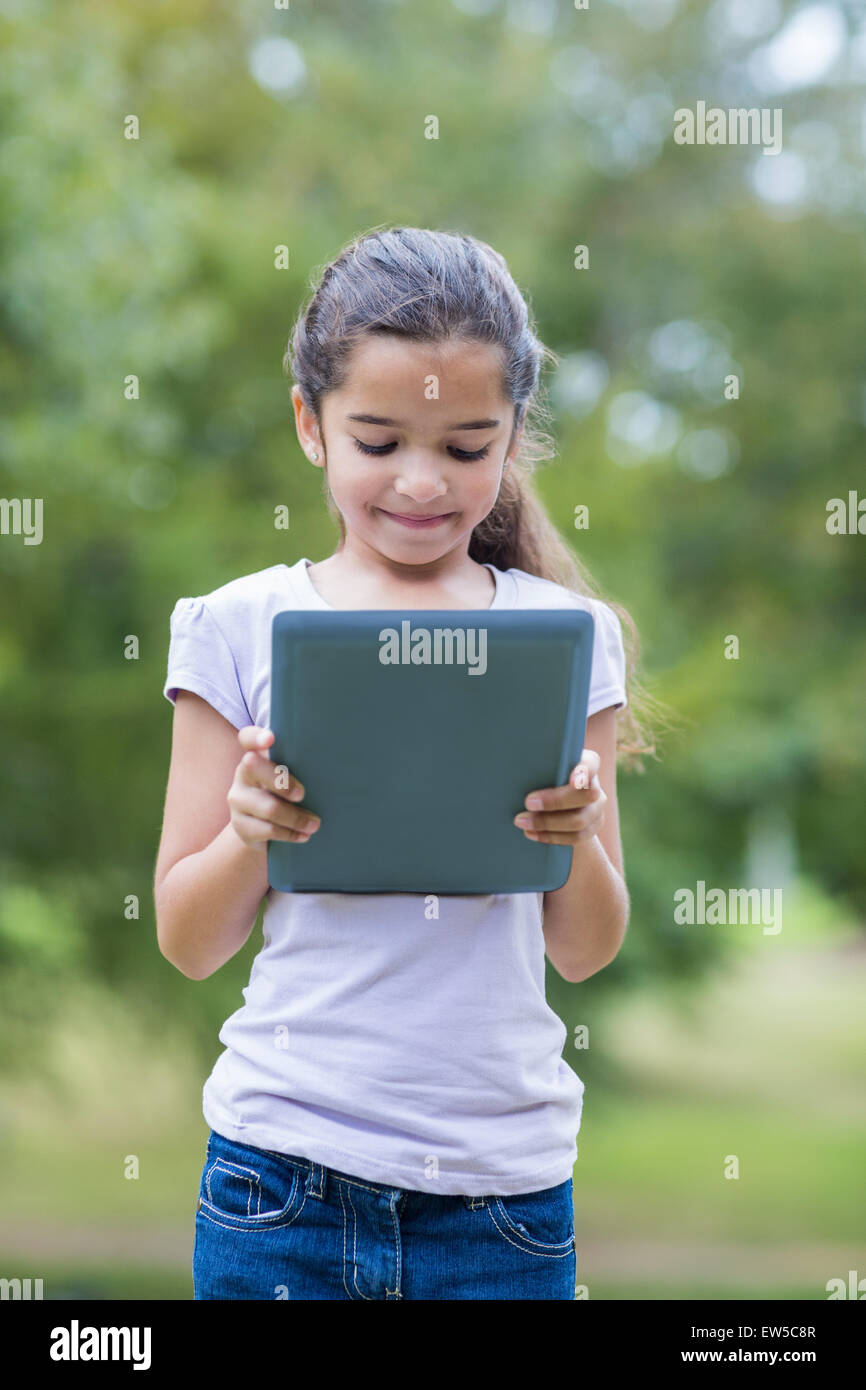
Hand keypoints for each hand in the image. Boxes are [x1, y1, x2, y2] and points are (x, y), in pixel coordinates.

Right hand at [227, 726, 320, 849]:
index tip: (271, 739)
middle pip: (254, 767)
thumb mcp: (293, 777)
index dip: (256, 736)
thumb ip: (303, 765)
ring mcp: (238, 799)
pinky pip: (268, 830)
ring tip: (315, 824)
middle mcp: (243, 773)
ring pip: (268, 807)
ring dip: (296, 817)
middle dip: (282, 781)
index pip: (248, 738)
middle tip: (303, 795)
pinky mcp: (240, 825)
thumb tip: (339, 762)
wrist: (263, 829)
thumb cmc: (288, 793)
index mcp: (257, 755)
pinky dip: (290, 834)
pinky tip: (304, 835)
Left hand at [513, 747, 605, 845]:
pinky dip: (551, 837)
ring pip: (580, 820)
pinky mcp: (592, 828)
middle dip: (556, 801)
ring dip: (548, 823)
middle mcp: (595, 786)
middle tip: (527, 802)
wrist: (551, 801)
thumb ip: (538, 764)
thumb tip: (511, 762)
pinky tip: (531, 834)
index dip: (584, 772)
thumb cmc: (540, 776)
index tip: (570, 781)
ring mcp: (596, 809)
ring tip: (521, 822)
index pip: (591, 764)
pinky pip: (576, 837)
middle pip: (587, 795)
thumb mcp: (541, 767)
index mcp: (586, 764)